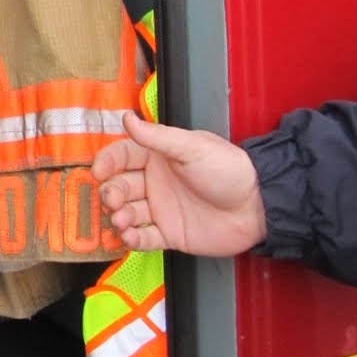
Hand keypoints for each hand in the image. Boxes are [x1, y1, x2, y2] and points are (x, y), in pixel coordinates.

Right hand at [91, 111, 266, 257]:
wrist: (258, 207)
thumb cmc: (229, 170)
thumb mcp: (192, 147)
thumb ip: (156, 137)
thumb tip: (127, 118)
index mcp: (158, 157)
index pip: (122, 156)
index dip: (107, 162)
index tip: (98, 170)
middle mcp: (155, 182)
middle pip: (120, 186)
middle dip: (111, 193)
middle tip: (113, 200)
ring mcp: (161, 209)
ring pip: (127, 213)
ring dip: (119, 216)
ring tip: (122, 220)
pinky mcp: (170, 234)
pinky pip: (144, 238)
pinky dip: (132, 239)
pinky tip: (129, 236)